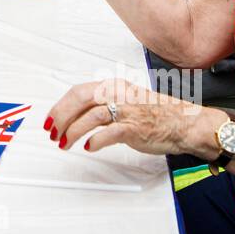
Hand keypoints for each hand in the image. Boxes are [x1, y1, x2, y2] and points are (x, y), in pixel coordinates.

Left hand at [45, 78, 204, 155]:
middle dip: (61, 116)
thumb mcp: (125, 101)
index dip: (60, 106)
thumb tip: (77, 115)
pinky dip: (96, 140)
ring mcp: (127, 111)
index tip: (51, 118)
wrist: (184, 122)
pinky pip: (110, 133)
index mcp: (113, 86)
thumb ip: (103, 104)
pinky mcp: (135, 128)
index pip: (78, 92)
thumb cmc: (155, 113)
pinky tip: (88, 147)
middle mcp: (118, 95)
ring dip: (73, 131)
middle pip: (80, 100)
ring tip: (64, 143)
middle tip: (52, 132)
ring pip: (91, 116)